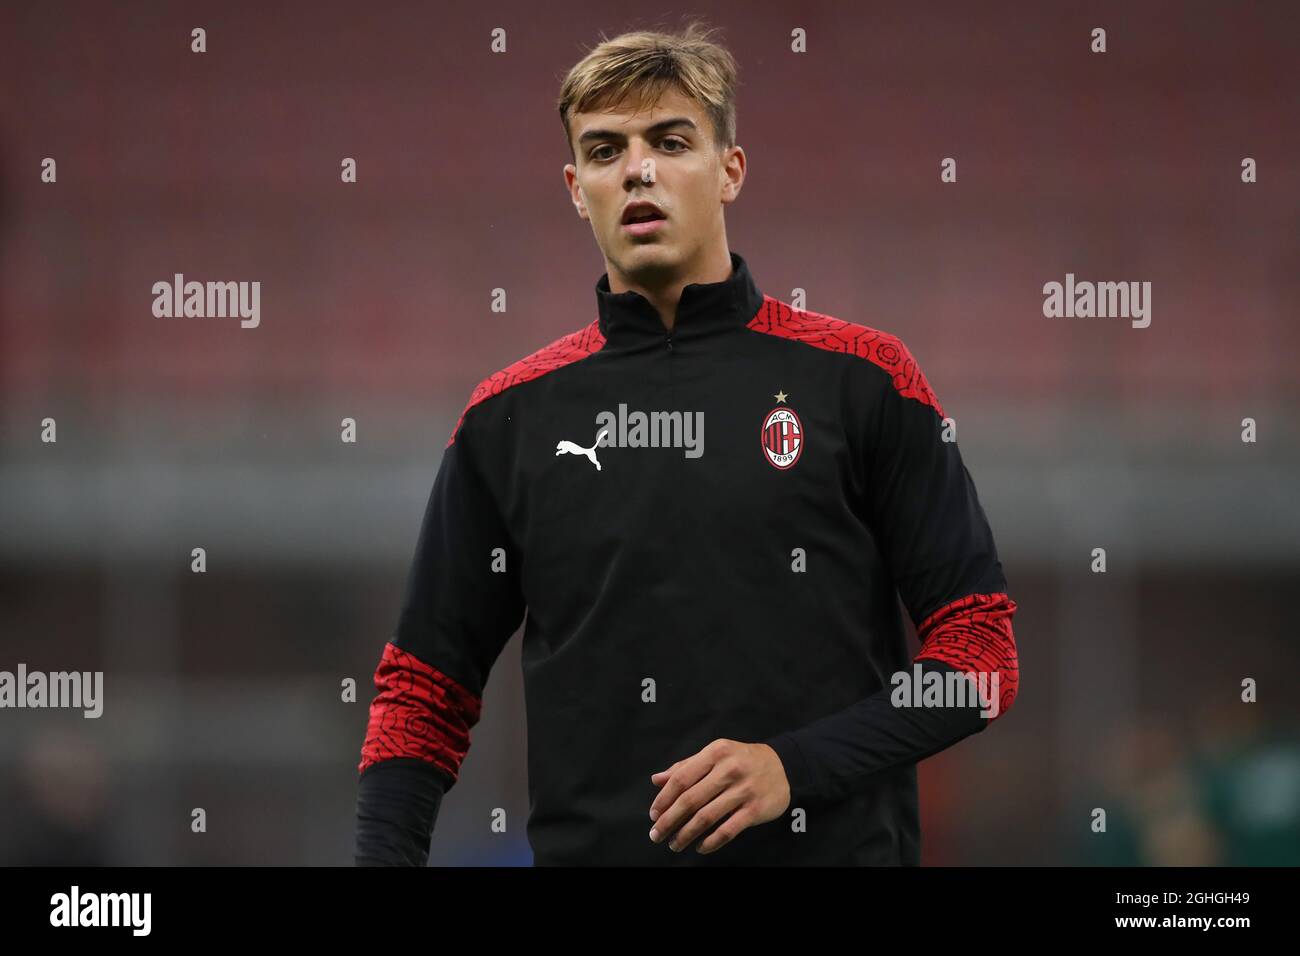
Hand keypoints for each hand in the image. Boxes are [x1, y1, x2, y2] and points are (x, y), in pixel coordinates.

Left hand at [647, 738, 790, 853]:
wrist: (784, 766)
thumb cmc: (742, 760)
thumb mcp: (715, 754)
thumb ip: (686, 766)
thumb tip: (656, 780)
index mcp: (715, 753)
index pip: (682, 778)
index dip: (664, 799)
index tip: (653, 815)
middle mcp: (729, 769)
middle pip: (691, 800)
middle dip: (669, 820)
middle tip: (656, 835)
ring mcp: (743, 790)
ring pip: (707, 817)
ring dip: (686, 834)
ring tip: (674, 844)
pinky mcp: (755, 809)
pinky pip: (728, 830)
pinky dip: (711, 842)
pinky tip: (700, 847)